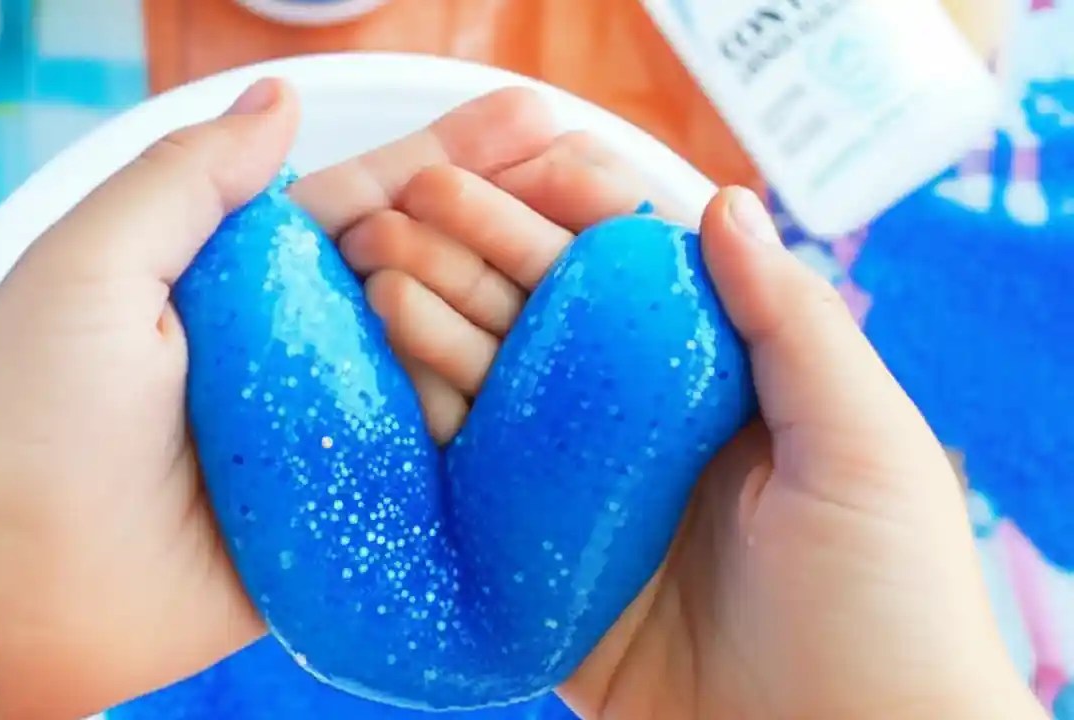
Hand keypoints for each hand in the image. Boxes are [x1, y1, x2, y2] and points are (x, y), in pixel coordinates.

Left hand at [0, 81, 557, 718]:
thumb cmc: (24, 414)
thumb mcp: (93, 265)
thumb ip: (190, 179)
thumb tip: (281, 95)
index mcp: (245, 281)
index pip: (371, 202)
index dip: (453, 157)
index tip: (534, 119)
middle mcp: (300, 350)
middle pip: (429, 277)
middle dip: (512, 226)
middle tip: (602, 188)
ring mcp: (331, 434)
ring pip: (447, 366)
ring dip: (516, 322)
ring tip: (604, 279)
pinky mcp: (346, 517)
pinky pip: (433, 467)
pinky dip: (493, 429)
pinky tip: (567, 399)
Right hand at [344, 139, 1043, 718]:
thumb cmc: (883, 599)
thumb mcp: (865, 447)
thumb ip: (792, 323)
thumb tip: (724, 202)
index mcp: (714, 384)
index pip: (627, 275)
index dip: (563, 213)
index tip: (501, 167)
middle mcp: (637, 429)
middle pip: (542, 322)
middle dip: (471, 254)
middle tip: (400, 210)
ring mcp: (578, 497)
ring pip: (491, 393)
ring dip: (431, 327)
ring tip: (374, 277)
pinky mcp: (535, 567)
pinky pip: (467, 489)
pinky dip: (422, 430)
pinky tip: (377, 377)